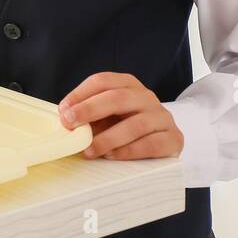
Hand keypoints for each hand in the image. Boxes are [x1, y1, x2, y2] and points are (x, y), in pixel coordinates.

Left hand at [59, 73, 183, 159]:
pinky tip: (112, 156)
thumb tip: (64, 121)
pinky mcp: (174, 139)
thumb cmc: (124, 127)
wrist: (162, 142)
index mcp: (127, 85)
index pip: (102, 81)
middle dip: (90, 110)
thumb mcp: (106, 116)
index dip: (80, 94)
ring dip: (108, 138)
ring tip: (89, 150)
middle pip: (118, 98)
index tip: (63, 111)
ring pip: (135, 124)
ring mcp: (163, 117)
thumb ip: (88, 115)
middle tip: (70, 124)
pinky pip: (151, 144)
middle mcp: (146, 97)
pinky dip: (128, 151)